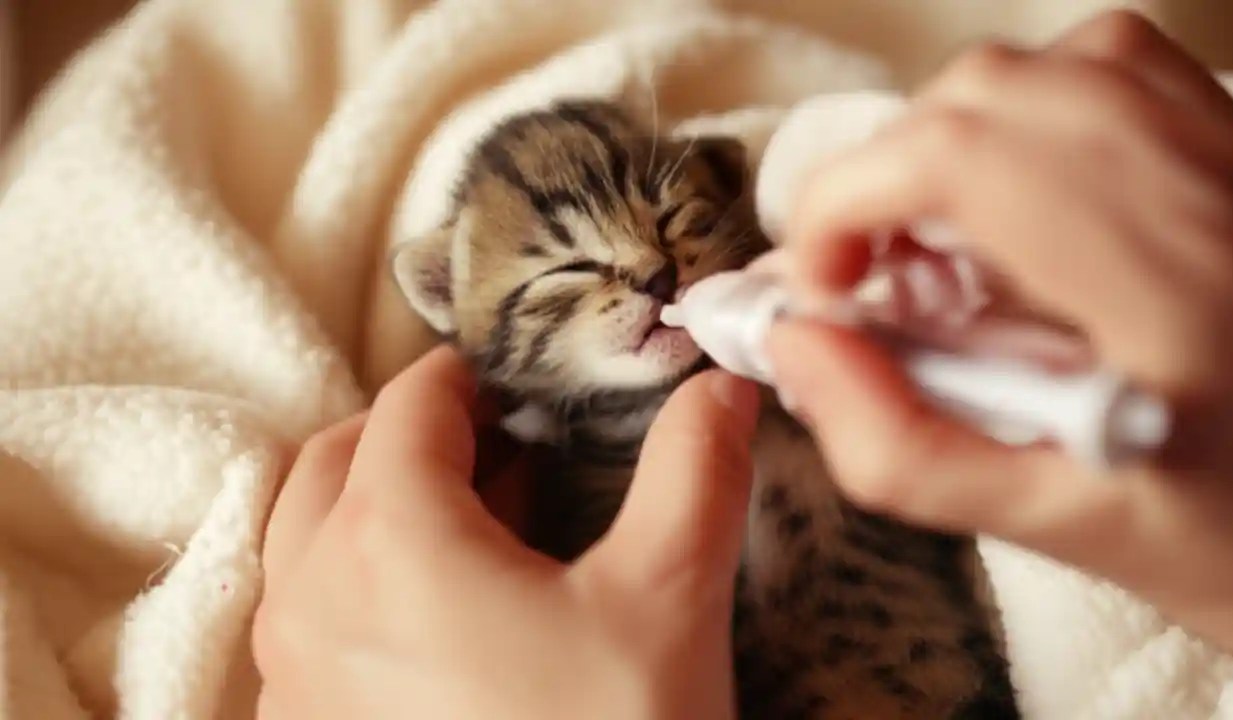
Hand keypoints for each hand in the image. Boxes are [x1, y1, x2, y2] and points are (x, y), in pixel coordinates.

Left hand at [252, 347, 759, 718]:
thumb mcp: (668, 598)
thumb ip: (696, 470)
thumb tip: (722, 387)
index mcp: (389, 535)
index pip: (411, 403)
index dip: (471, 375)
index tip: (520, 377)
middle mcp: (311, 594)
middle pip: (339, 456)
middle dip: (416, 430)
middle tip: (501, 440)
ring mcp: (293, 672)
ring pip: (306, 535)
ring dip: (378, 500)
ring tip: (476, 520)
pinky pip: (305, 614)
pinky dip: (358, 576)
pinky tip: (442, 615)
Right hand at [769, 10, 1232, 672]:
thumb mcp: (1054, 530)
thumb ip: (898, 451)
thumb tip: (797, 346)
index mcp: (1169, 287)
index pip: (958, 159)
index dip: (845, 201)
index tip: (824, 286)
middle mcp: (1214, 189)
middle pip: (984, 96)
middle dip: (882, 176)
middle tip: (872, 277)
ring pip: (1041, 66)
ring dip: (949, 141)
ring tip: (941, 241)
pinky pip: (1112, 68)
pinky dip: (1027, 112)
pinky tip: (1019, 197)